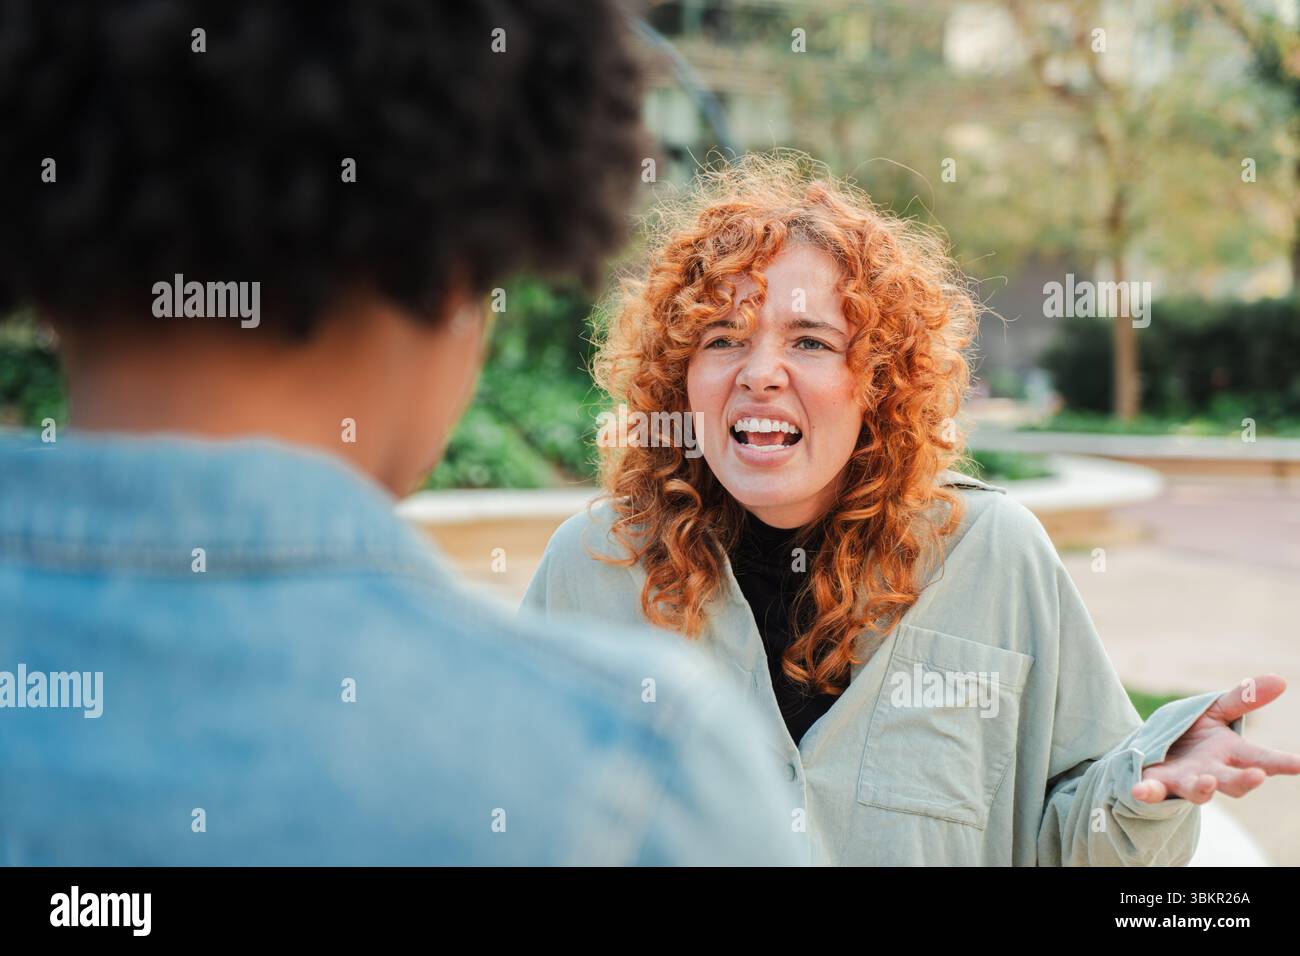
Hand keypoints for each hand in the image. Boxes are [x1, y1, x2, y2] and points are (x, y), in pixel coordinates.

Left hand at [1131, 674, 1299, 803]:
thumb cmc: (1193, 734)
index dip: (1281, 763)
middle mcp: (1212, 772)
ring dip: (1203, 788)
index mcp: (1230, 754)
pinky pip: (1152, 790)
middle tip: (1257, 776)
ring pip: (1197, 790)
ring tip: (1208, 782)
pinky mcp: (1156, 783)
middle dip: (1245, 780)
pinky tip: (1139, 790)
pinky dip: (1147, 791)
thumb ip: (1243, 699)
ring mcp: (1184, 780)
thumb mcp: (1215, 712)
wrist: (1154, 753)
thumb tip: (1280, 679)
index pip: (1260, 758)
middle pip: (1233, 781)